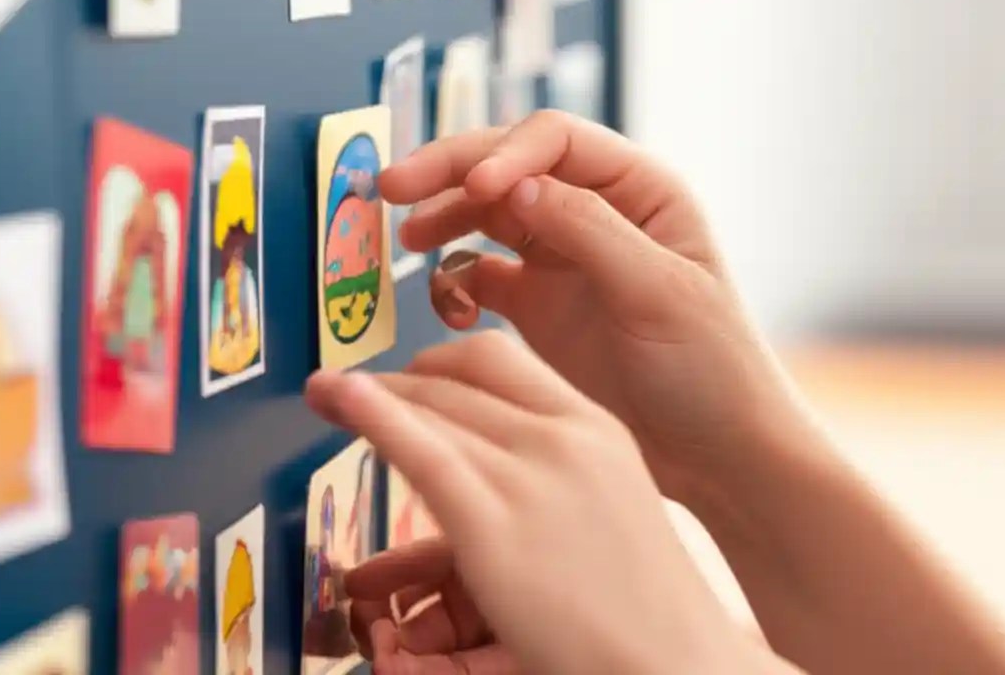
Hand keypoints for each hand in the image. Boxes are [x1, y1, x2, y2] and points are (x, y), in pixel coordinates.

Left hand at [305, 333, 780, 674]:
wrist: (675, 661)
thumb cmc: (644, 605)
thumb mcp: (608, 508)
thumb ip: (559, 476)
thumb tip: (500, 473)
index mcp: (596, 429)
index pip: (506, 362)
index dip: (445, 360)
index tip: (414, 372)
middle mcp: (565, 437)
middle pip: (463, 379)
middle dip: (402, 376)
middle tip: (359, 387)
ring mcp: (531, 475)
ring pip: (435, 408)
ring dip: (372, 394)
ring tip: (328, 393)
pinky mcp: (493, 522)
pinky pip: (421, 451)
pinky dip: (371, 416)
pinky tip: (338, 398)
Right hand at [382, 111, 811, 503]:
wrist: (716, 457)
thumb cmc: (713, 370)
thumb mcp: (660, 294)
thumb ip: (589, 233)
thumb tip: (515, 187)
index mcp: (640, 191)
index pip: (556, 141)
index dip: (506, 153)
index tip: (474, 187)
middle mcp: (596, 213)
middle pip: (507, 168)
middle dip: (448, 173)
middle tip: (392, 188)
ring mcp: (561, 259)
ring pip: (484, 216)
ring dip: (442, 220)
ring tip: (408, 242)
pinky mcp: (536, 306)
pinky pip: (477, 274)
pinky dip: (452, 283)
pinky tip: (452, 310)